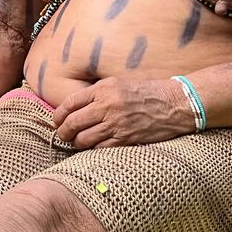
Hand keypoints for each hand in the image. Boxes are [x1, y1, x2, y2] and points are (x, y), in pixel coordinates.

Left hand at [52, 77, 196, 149]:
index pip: (69, 103)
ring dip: (75, 143)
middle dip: (63, 131)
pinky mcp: (125, 138)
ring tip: (76, 142)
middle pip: (72, 123)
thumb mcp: (118, 83)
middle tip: (62, 135)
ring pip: (83, 139)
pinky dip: (92, 149)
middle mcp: (107, 105)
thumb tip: (74, 106)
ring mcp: (116, 123)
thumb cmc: (146, 92)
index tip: (57, 121)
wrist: (175, 103)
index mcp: (103, 89)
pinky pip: (100, 148)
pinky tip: (92, 146)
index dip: (59, 115)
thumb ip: (97, 93)